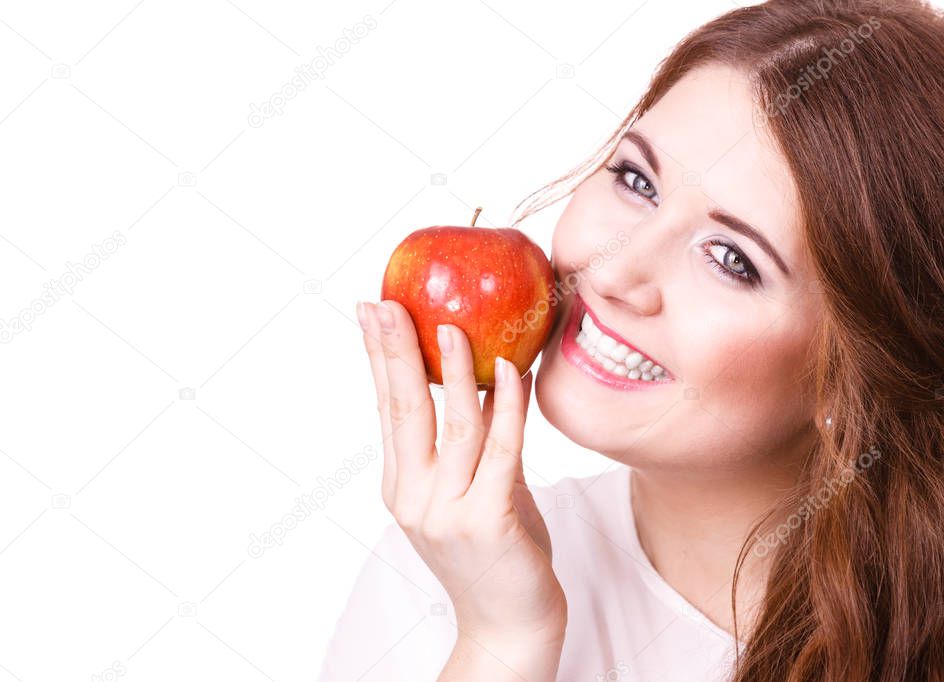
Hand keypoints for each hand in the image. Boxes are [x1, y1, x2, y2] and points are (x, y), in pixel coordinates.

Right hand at [356, 300, 566, 665]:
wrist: (511, 627)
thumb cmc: (498, 556)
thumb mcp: (475, 492)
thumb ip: (473, 445)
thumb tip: (486, 382)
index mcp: (402, 489)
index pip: (387, 411)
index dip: (378, 360)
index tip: (370, 313)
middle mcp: (415, 499)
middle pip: (403, 411)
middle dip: (394, 352)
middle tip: (385, 303)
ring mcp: (447, 513)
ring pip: (452, 426)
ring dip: (453, 371)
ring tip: (453, 326)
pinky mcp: (489, 522)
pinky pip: (502, 450)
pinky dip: (508, 406)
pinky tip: (511, 371)